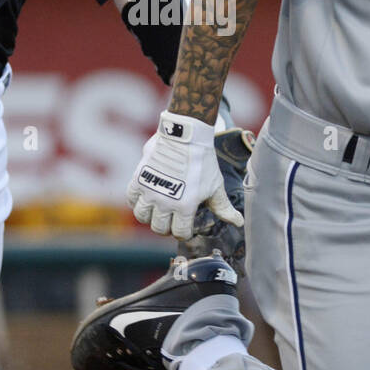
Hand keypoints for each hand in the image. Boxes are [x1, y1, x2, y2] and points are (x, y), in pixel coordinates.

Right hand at [127, 112, 242, 239]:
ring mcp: (150, 190)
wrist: (185, 136)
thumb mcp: (215, 186)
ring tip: (157, 209)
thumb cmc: (203, 161)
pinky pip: (131, 199)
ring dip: (150, 216)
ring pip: (142, 216)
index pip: (180, 233)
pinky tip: (145, 196)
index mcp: (185, 206)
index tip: (186, 225)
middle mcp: (165, 202)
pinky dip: (136, 201)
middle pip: (159, 228)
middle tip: (171, 218)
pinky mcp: (138, 178)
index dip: (184, 232)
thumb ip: (223, 207)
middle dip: (167, 227)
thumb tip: (238, 222)